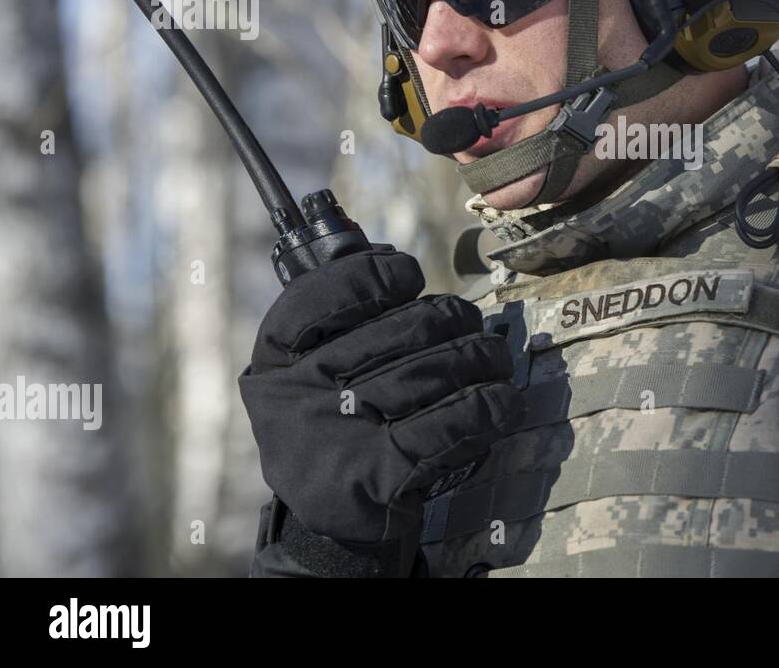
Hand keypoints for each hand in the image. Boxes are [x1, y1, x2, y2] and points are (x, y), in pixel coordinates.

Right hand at [239, 249, 523, 549]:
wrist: (331, 516)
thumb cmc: (336, 419)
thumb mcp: (313, 368)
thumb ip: (341, 316)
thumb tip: (391, 262)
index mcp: (275, 358)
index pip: (319, 294)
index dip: (373, 276)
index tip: (409, 278)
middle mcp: (294, 393)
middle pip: (399, 328)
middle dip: (452, 318)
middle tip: (473, 326)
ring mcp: (331, 436)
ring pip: (432, 371)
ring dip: (480, 358)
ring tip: (495, 359)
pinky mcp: (373, 476)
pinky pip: (447, 424)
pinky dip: (486, 406)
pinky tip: (503, 400)